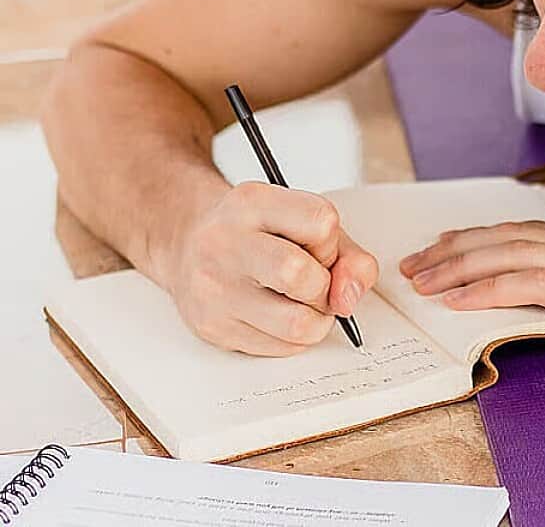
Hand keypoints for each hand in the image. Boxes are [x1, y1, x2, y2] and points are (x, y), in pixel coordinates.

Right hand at [165, 182, 378, 355]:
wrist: (189, 247)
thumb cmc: (258, 235)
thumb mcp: (305, 223)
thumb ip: (348, 256)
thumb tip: (348, 297)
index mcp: (252, 203)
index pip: (322, 222)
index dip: (331, 243)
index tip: (317, 248)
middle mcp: (226, 242)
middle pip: (301, 275)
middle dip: (324, 286)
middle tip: (312, 282)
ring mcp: (214, 288)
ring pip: (297, 323)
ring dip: (315, 320)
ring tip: (301, 303)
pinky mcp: (213, 327)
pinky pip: (281, 348)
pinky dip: (294, 337)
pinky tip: (278, 315)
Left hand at [399, 220, 544, 343]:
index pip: (527, 230)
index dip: (483, 237)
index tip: (449, 245)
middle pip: (504, 237)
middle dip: (454, 249)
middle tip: (415, 262)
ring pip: (506, 254)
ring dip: (456, 267)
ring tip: (421, 280)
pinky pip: (527, 283)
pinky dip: (486, 288)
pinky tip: (458, 299)